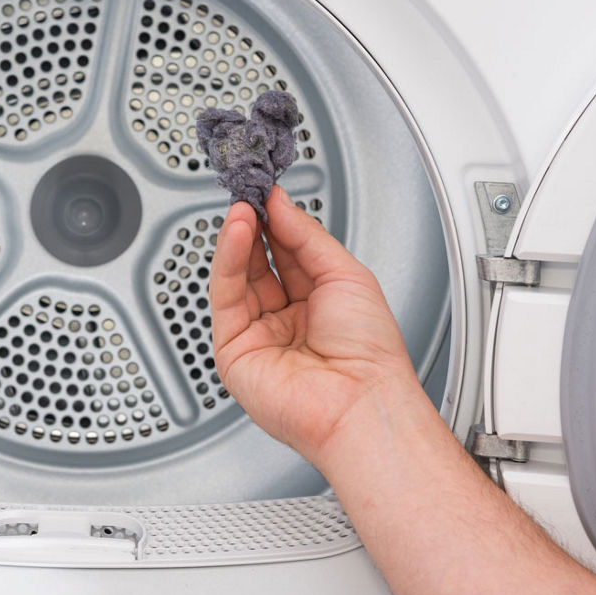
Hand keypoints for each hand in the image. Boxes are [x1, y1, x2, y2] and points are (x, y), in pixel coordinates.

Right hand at [208, 186, 415, 461]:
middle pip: (259, 263)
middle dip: (254, 227)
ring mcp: (259, 336)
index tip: (268, 192)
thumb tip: (280, 205)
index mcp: (320, 305)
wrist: (360, 402)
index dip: (277, 222)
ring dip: (238, 239)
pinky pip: (224, 298)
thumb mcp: (345, 274)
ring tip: (243, 208)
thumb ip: (306, 236)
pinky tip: (237, 233)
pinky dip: (227, 261)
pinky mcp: (233, 350)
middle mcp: (288, 321)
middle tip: (250, 194)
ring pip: (237, 277)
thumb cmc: (370, 354)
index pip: (288, 253)